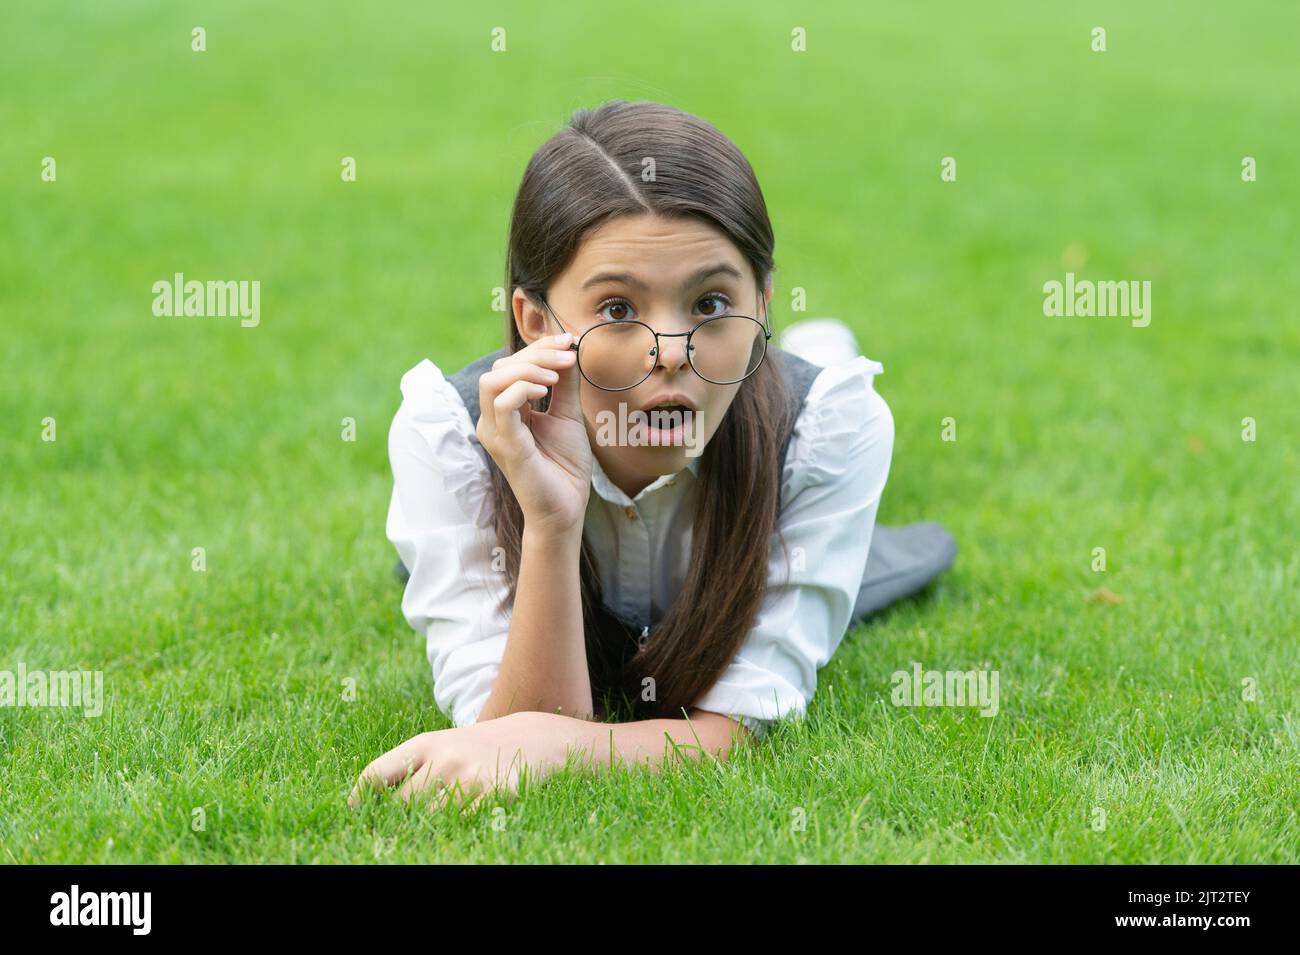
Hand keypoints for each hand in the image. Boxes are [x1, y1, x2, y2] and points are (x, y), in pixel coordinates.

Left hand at [347, 712, 568, 812]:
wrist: (537, 739)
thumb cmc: (478, 749)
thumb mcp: (442, 747)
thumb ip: (407, 770)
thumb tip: (363, 804)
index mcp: (425, 744)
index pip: (376, 776)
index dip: (359, 801)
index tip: (354, 818)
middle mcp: (445, 757)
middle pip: (402, 806)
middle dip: (398, 821)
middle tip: (396, 832)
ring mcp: (471, 776)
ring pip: (432, 819)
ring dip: (430, 827)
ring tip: (436, 826)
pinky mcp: (497, 793)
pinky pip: (464, 824)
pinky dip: (460, 827)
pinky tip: (468, 821)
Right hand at [475, 333, 591, 535]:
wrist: (567, 508)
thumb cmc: (564, 467)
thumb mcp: (568, 415)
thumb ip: (565, 385)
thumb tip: (568, 349)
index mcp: (505, 411)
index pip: (509, 366)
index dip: (538, 348)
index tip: (569, 341)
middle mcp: (492, 419)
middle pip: (500, 368)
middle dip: (536, 354)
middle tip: (568, 356)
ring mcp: (495, 432)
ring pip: (494, 380)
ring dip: (528, 368)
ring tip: (557, 376)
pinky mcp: (505, 445)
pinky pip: (502, 404)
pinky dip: (524, 388)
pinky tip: (548, 389)